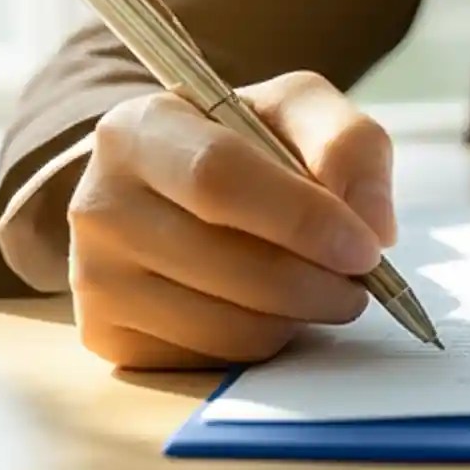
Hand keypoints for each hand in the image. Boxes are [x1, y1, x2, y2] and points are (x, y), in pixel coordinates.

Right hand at [67, 71, 395, 369]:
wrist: (168, 191)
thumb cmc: (242, 146)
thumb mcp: (296, 112)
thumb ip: (348, 145)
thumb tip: (375, 226)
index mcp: (139, 130)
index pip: (219, 179)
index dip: (302, 219)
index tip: (364, 248)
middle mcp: (100, 204)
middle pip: (226, 262)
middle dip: (315, 282)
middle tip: (362, 283)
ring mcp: (95, 278)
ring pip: (224, 322)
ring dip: (298, 316)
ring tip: (324, 289)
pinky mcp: (109, 337)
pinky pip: (212, 357)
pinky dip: (264, 341)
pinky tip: (273, 308)